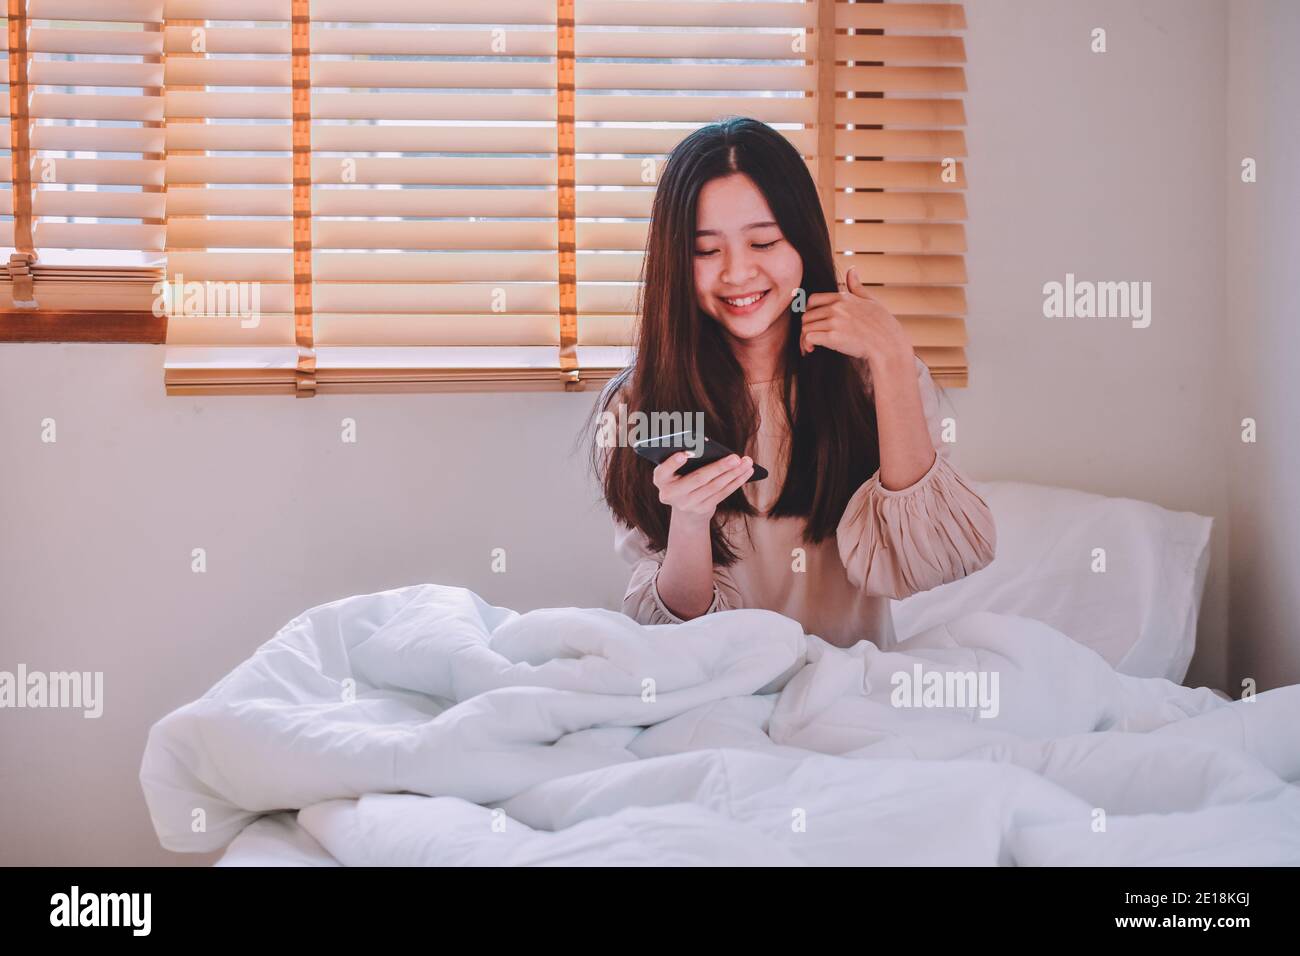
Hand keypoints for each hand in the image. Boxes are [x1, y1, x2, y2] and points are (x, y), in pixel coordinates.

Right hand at [652, 451, 753, 522]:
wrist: (684, 506)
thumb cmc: (681, 475)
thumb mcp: (676, 468)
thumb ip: (685, 457)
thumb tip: (706, 446)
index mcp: (660, 479)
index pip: (663, 470)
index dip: (672, 463)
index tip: (683, 454)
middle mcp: (670, 494)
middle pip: (697, 479)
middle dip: (719, 467)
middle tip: (735, 458)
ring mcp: (687, 504)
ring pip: (714, 487)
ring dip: (733, 474)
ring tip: (746, 462)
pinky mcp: (702, 509)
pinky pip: (722, 493)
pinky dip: (736, 481)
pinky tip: (746, 472)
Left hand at [798, 266, 912, 367]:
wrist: (888, 345)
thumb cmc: (882, 325)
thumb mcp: (871, 301)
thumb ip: (857, 287)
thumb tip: (852, 269)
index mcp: (843, 298)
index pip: (813, 300)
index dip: (810, 312)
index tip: (814, 322)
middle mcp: (836, 307)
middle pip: (807, 315)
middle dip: (807, 327)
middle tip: (810, 338)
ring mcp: (834, 321)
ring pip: (806, 327)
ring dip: (804, 338)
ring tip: (809, 347)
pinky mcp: (833, 337)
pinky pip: (809, 337)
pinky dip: (807, 344)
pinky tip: (812, 350)